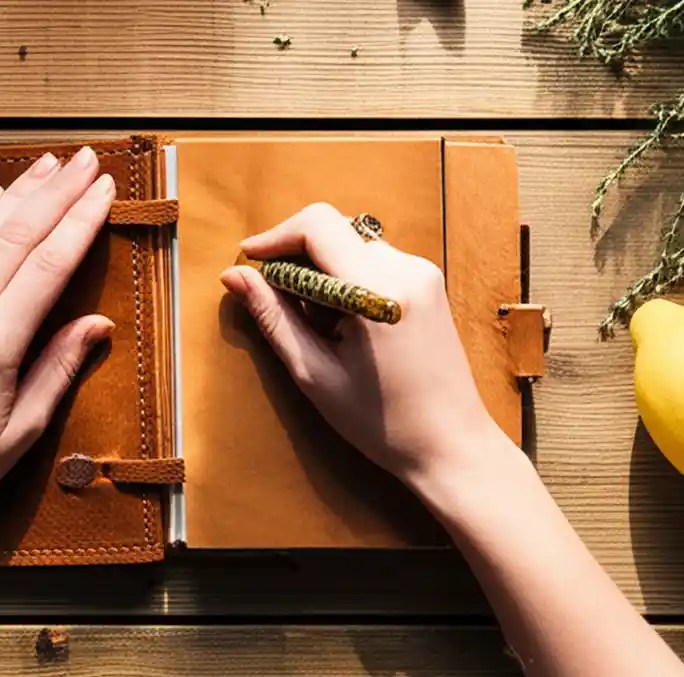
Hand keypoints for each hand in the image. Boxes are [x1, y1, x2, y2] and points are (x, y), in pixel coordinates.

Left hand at [0, 146, 116, 537]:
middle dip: (53, 192)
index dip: (79, 221)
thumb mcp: (24, 429)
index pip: (46, 264)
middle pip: (12, 234)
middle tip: (83, 159)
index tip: (103, 189)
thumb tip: (98, 323)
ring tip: (45, 165)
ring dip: (13, 193)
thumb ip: (59, 367)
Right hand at [219, 202, 513, 500]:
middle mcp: (407, 269)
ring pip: (351, 245)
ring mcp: (423, 273)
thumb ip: (274, 318)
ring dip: (322, 271)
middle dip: (297, 258)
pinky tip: (344, 324)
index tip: (248, 260)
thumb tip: (233, 276)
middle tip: (280, 305)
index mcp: (378, 290)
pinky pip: (373, 261)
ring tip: (318, 325)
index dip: (275, 237)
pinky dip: (346, 279)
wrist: (450, 444)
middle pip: (334, 231)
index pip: (318, 226)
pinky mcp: (428, 283)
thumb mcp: (315, 373)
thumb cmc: (382, 422)